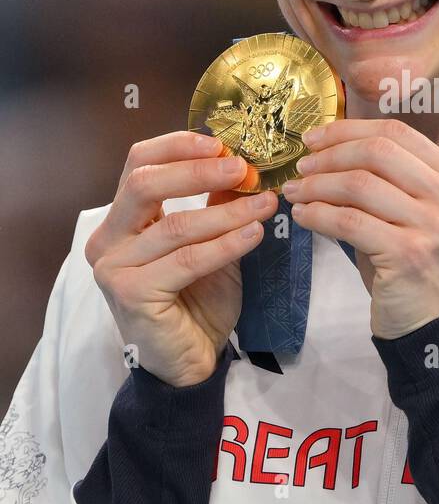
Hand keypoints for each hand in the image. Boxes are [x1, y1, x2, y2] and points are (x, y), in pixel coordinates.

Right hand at [84, 131, 278, 386]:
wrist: (189, 363)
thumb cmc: (197, 301)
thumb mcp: (212, 243)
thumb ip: (216, 206)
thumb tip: (241, 166)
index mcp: (121, 220)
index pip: (138, 163)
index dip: (178, 146)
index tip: (221, 141)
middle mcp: (107, 240)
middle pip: (144, 184)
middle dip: (198, 170)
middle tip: (244, 169)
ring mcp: (114, 268)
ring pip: (175, 225)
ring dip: (227, 212)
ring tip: (265, 204)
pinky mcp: (131, 294)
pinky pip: (187, 260)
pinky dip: (225, 244)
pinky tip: (255, 235)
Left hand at [282, 118, 438, 338]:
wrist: (433, 322)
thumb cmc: (416, 262)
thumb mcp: (413, 212)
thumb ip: (386, 179)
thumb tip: (326, 150)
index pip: (397, 132)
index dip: (348, 130)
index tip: (315, 139)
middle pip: (378, 151)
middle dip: (330, 155)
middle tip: (301, 167)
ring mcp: (433, 225)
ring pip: (360, 184)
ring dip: (317, 185)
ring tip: (295, 192)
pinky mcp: (408, 254)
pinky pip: (349, 221)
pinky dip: (318, 214)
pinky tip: (303, 216)